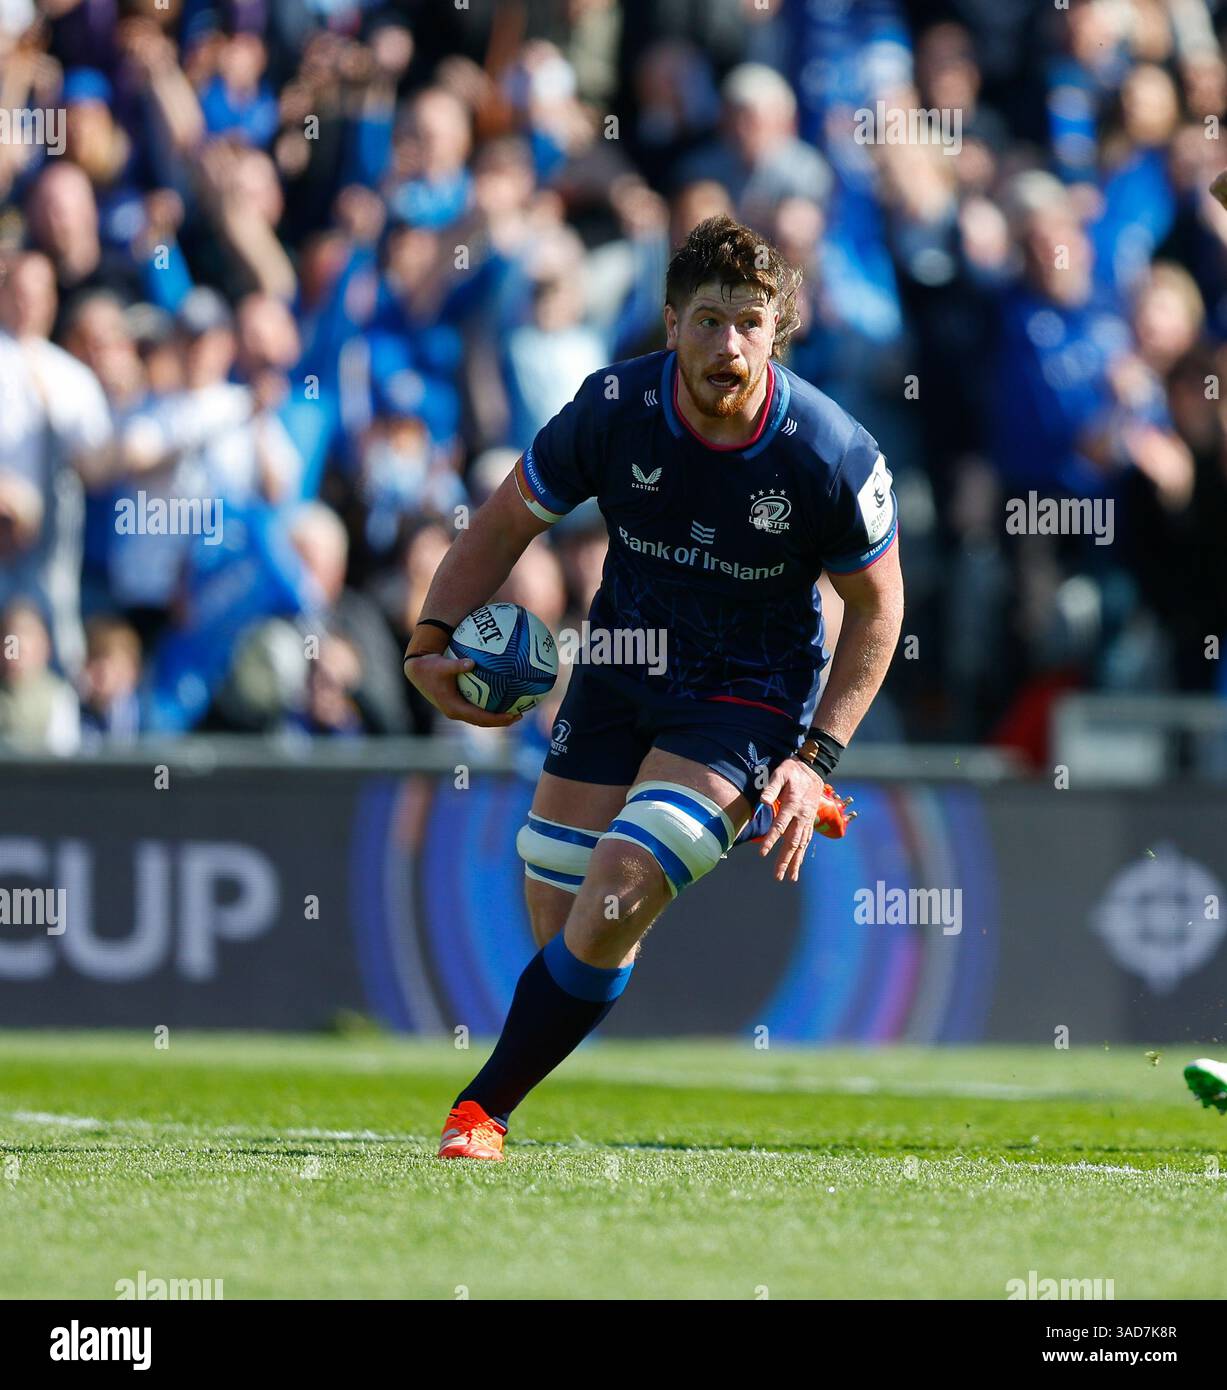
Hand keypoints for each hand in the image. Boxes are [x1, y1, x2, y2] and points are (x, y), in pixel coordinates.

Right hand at [403, 653, 520, 728]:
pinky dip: (488, 708)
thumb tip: (472, 662)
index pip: (481, 718)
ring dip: (496, 717)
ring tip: (513, 711)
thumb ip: (457, 666)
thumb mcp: (443, 665)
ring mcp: (456, 710)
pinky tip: (500, 699)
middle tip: (519, 715)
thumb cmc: (430, 667)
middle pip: (483, 722)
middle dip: (501, 721)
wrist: (417, 671)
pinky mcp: (456, 705)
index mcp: (454, 708)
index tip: (513, 715)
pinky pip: (476, 710)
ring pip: (479, 718)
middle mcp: (455, 712)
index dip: (497, 719)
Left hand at [757, 758, 855, 882]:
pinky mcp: (810, 821)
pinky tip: (798, 864)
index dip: (771, 840)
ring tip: (790, 877)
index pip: (780, 826)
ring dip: (795, 861)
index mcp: (793, 805)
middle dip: (784, 860)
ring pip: (801, 844)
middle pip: (792, 841)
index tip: (763, 854)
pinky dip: (802, 853)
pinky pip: (807, 840)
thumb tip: (762, 800)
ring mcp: (807, 820)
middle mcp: (802, 816)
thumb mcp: (781, 773)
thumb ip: (772, 787)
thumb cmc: (793, 770)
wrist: (813, 769)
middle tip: (777, 876)